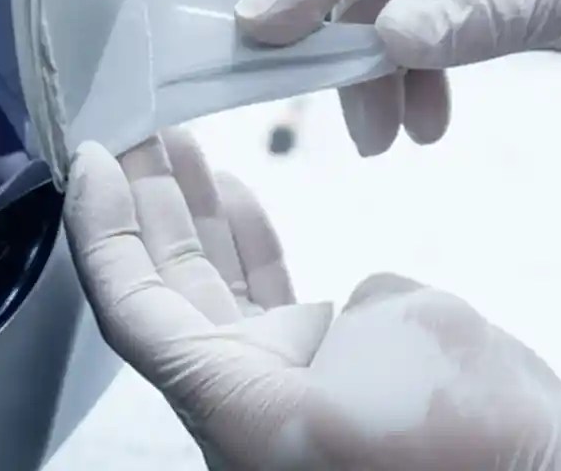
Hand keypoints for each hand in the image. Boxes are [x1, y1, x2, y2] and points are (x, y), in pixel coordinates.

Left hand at [63, 129, 560, 470]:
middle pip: (160, 277)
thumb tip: (336, 313)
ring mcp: (281, 368)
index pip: (128, 301)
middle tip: (132, 123)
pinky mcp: (326, 355)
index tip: (95, 156)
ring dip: (190, 207)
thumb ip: (319, 322)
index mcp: (226, 396)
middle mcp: (238, 384)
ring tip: (176, 138)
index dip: (102, 226)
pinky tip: (237, 189)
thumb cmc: (464, 447)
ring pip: (208, 277)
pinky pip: (261, 288)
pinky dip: (244, 238)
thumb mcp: (381, 356)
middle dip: (143, 197)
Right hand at [234, 0, 560, 156]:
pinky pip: (424, 24)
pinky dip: (417, 74)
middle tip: (323, 97)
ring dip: (381, 70)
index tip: (266, 22)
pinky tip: (423, 116)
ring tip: (383, 131)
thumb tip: (393, 38)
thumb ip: (489, 10)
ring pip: (390, 1)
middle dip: (350, 38)